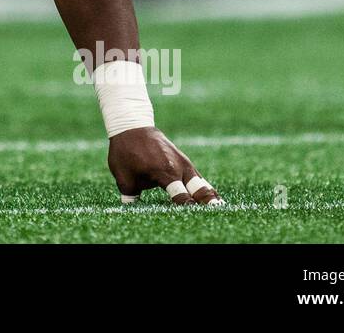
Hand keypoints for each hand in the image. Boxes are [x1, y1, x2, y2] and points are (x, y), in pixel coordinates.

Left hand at [107, 127, 223, 205]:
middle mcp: (178, 168)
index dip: (187, 207)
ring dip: (209, 195)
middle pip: (198, 189)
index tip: (192, 216)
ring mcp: (183, 163)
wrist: (132, 127)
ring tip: (220, 207)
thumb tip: (131, 209)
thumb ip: (131, 196)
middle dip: (208, 201)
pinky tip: (212, 198)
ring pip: (201, 182)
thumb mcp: (124, 177)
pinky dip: (204, 188)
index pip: (181, 196)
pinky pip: (197, 177)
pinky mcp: (183, 161)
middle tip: (218, 211)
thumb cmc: (126, 152)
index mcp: (164, 173)